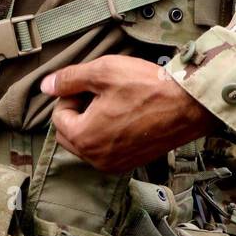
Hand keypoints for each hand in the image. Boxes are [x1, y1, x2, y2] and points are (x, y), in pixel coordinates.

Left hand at [40, 55, 216, 172]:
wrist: (189, 106)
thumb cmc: (147, 87)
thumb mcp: (103, 72)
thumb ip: (69, 79)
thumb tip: (46, 86)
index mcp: (84, 138)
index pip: (58, 117)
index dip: (71, 96)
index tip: (92, 85)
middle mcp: (96, 158)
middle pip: (70, 133)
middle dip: (79, 112)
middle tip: (101, 93)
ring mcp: (115, 164)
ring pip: (88, 142)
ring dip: (93, 123)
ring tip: (116, 103)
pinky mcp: (131, 163)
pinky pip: (106, 149)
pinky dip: (109, 134)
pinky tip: (128, 115)